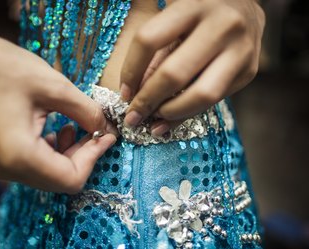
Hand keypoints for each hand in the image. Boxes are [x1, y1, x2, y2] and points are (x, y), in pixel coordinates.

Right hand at [0, 10, 115, 193]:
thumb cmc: (0, 66)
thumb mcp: (54, 86)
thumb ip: (87, 112)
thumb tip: (107, 127)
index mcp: (18, 156)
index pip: (71, 179)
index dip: (95, 158)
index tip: (108, 135)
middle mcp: (5, 170)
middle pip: (59, 179)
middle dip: (84, 155)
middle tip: (97, 129)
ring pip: (48, 173)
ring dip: (68, 154)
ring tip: (73, 126)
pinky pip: (33, 164)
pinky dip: (52, 151)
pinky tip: (56, 129)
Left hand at [120, 0, 264, 135]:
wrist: (245, 6)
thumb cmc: (198, 11)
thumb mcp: (173, 15)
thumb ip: (155, 48)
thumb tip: (136, 92)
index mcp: (193, 4)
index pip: (149, 41)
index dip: (130, 71)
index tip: (124, 93)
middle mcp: (222, 25)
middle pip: (174, 74)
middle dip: (148, 101)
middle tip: (133, 117)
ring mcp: (241, 50)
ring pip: (201, 95)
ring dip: (171, 113)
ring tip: (154, 120)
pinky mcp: (249, 71)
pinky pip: (215, 101)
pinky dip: (189, 114)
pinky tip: (171, 119)